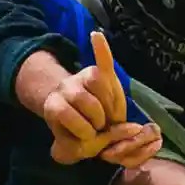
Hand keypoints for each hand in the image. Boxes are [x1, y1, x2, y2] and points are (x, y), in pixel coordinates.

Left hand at [45, 31, 160, 167]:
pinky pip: (103, 60)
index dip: (83, 129)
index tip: (89, 138)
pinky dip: (101, 49)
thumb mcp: (77, 149)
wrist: (75, 123)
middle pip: (87, 100)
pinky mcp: (99, 74)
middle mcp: (65, 88)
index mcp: (53, 107)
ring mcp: (81, 79)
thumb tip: (132, 130)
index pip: (68, 114)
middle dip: (99, 119)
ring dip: (109, 102)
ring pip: (98, 82)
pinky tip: (96, 36)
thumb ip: (97, 144)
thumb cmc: (77, 137)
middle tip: (101, 127)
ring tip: (109, 114)